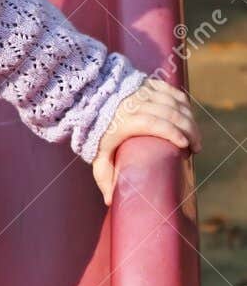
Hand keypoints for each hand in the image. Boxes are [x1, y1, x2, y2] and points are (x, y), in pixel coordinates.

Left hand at [92, 76, 200, 204]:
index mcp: (124, 121)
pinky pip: (171, 91)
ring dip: (189, 118)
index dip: (171, 132)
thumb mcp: (97, 156)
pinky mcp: (147, 84)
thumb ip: (104, 177)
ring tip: (195, 136)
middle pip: (169, 113)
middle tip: (197, 147)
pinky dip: (183, 103)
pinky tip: (189, 115)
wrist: (88, 100)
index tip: (185, 145)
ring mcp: (142, 91)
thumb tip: (111, 202)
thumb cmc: (94, 133)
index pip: (153, 123)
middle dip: (188, 129)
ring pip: (173, 102)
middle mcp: (134, 103)